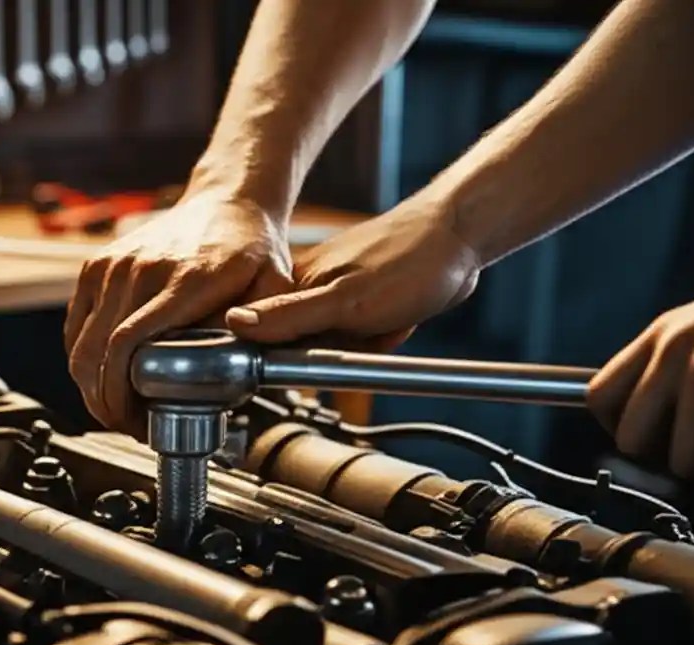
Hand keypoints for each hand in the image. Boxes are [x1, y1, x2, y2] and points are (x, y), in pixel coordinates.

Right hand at [64, 192, 293, 434]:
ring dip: (91, 386)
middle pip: (97, 352)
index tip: (136, 422)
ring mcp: (113, 265)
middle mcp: (140, 270)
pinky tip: (104, 377)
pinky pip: (75, 325)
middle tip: (127, 426)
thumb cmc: (251, 248)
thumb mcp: (275, 284)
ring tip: (117, 407)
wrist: (227, 202)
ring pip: (80, 345)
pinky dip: (83, 359)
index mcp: (183, 279)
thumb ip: (265, 322)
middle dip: (105, 402)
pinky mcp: (98, 266)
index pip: (128, 343)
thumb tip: (237, 356)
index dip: (121, 394)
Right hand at [225, 195, 480, 349]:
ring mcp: (336, 295)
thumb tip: (234, 324)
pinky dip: (384, 337)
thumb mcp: (344, 301)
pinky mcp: (361, 302)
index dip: (298, 356)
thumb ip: (288, 317)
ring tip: (389, 321)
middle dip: (344, 353)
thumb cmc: (407, 261)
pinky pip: (364, 339)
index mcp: (295, 286)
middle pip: (308, 350)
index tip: (327, 350)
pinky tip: (399, 320)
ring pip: (340, 348)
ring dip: (368, 345)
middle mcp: (309, 289)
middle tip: (370, 332)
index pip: (270, 339)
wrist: (459, 239)